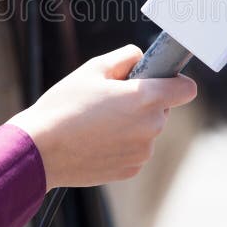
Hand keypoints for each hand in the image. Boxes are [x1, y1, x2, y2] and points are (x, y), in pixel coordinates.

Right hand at [8, 45, 197, 190]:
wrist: (40, 150)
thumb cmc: (64, 105)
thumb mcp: (93, 68)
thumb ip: (126, 56)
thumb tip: (141, 59)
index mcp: (145, 98)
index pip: (187, 89)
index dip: (175, 81)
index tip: (160, 80)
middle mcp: (151, 127)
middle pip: (162, 108)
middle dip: (144, 101)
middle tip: (111, 99)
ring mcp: (142, 152)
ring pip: (147, 130)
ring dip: (133, 124)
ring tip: (98, 121)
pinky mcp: (131, 170)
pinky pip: (135, 150)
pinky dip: (123, 144)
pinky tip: (96, 140)